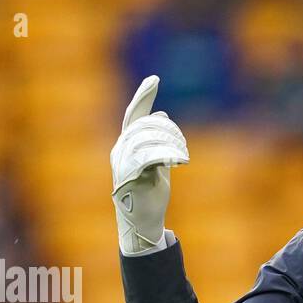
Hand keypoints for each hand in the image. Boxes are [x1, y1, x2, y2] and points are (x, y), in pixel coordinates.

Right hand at [110, 75, 188, 254]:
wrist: (142, 222)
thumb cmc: (149, 194)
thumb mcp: (156, 163)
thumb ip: (158, 140)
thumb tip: (162, 114)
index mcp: (125, 145)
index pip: (133, 115)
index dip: (143, 96)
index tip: (154, 79)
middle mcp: (120, 151)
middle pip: (144, 126)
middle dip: (168, 130)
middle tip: (182, 144)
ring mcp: (123, 164)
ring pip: (147, 139)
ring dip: (170, 143)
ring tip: (182, 155)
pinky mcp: (131, 178)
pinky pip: (148, 157)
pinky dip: (167, 154)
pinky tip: (179, 161)